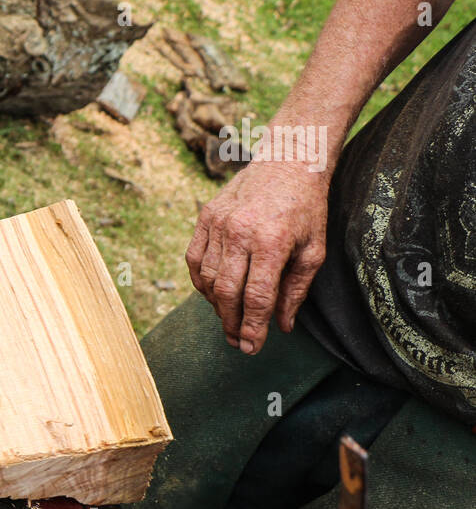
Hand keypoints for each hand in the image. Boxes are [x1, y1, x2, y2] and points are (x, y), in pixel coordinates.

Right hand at [185, 123, 332, 353]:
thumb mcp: (313, 249)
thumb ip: (296, 290)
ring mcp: (219, 223)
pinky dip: (200, 282)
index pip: (256, 297)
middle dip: (231, 323)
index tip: (251, 348)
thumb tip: (281, 325)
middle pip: (227, 292)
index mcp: (272, 242)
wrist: (288, 160)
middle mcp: (241, 233)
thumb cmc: (306, 207)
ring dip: (215, 305)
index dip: (253, 328)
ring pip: (206, 278)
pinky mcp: (205, 217)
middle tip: (237, 342)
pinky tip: (212, 293)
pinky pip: (194, 259)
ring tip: (228, 319)